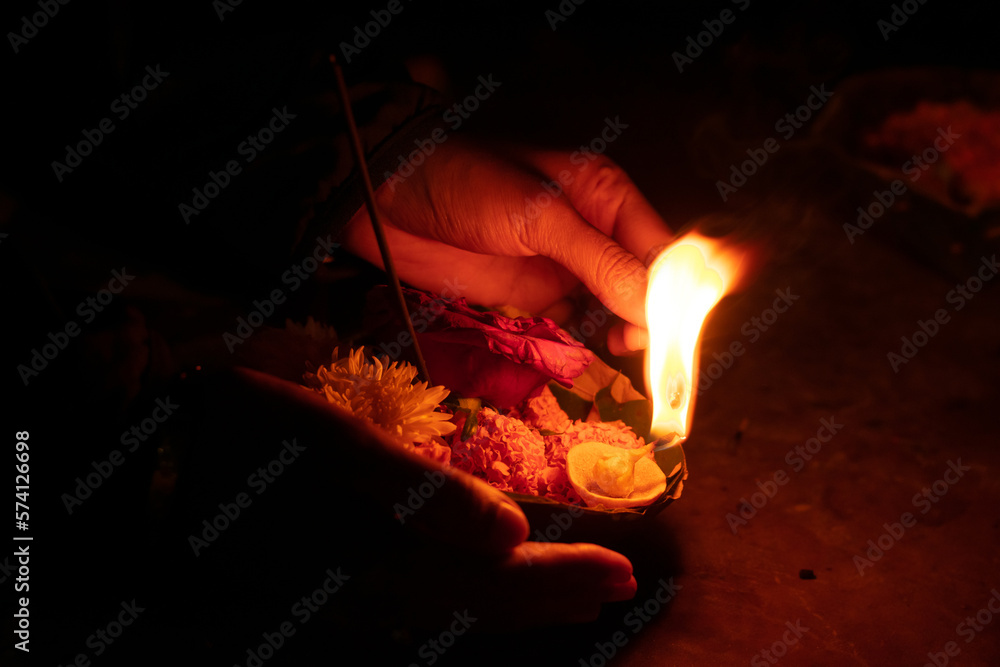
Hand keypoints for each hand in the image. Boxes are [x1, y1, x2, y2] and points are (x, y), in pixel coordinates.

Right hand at [203, 368, 635, 631]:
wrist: (157, 459)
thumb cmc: (251, 434)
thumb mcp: (334, 448)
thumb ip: (423, 497)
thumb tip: (511, 532)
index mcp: (382, 559)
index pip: (494, 581)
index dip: (562, 578)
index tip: (623, 570)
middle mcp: (372, 591)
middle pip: (482, 604)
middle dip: (554, 596)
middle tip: (615, 586)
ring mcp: (347, 593)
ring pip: (453, 609)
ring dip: (518, 603)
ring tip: (570, 595)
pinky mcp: (327, 580)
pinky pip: (416, 601)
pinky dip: (466, 597)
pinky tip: (479, 584)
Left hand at [341, 137, 675, 354]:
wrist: (387, 199)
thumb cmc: (465, 184)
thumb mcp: (537, 215)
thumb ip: (598, 260)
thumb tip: (654, 305)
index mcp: (605, 195)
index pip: (660, 250)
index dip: (673, 292)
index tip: (671, 332)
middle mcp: (592, 233)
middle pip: (641, 284)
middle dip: (648, 318)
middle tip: (635, 346)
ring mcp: (562, 268)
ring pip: (610, 310)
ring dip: (616, 334)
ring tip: (613, 351)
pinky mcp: (531, 297)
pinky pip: (571, 326)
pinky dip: (580, 344)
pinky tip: (582, 356)